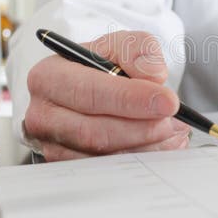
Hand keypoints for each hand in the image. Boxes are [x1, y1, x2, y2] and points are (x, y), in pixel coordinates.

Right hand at [24, 30, 189, 160]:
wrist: (97, 88)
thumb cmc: (103, 65)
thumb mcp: (122, 45)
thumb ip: (139, 50)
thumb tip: (152, 75)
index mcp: (48, 77)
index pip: (88, 91)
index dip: (130, 99)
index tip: (167, 102)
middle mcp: (44, 114)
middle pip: (93, 131)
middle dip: (141, 128)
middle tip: (173, 120)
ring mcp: (53, 145)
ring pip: (103, 156)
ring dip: (146, 147)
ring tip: (174, 130)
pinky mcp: (69, 166)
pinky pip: (107, 172)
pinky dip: (141, 160)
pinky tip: (163, 145)